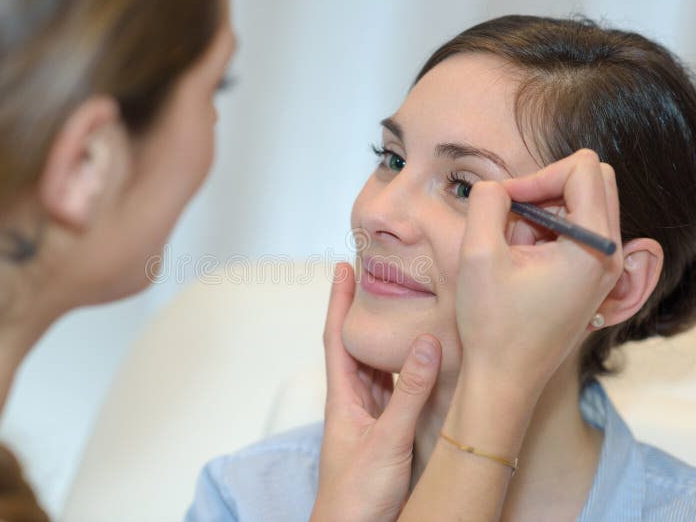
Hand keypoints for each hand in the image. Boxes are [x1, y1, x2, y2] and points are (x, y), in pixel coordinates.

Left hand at [310, 262, 441, 521]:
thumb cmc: (357, 495)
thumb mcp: (387, 440)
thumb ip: (409, 394)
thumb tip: (425, 342)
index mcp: (343, 397)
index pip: (336, 337)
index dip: (339, 301)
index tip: (343, 266)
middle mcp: (354, 401)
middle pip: (358, 345)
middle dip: (366, 311)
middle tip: (381, 277)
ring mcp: (370, 417)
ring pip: (378, 367)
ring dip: (387, 338)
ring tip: (403, 307)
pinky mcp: (386, 433)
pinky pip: (396, 391)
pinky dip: (406, 370)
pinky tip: (421, 362)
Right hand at [456, 148, 623, 398]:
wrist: (504, 379)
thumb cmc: (493, 325)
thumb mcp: (478, 254)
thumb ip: (487, 203)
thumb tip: (496, 187)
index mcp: (594, 246)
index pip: (584, 168)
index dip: (537, 175)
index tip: (506, 203)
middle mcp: (611, 255)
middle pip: (590, 182)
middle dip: (543, 190)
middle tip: (508, 219)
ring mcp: (604, 268)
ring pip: (579, 207)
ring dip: (540, 215)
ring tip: (510, 250)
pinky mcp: (591, 278)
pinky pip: (573, 234)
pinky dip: (544, 235)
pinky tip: (518, 262)